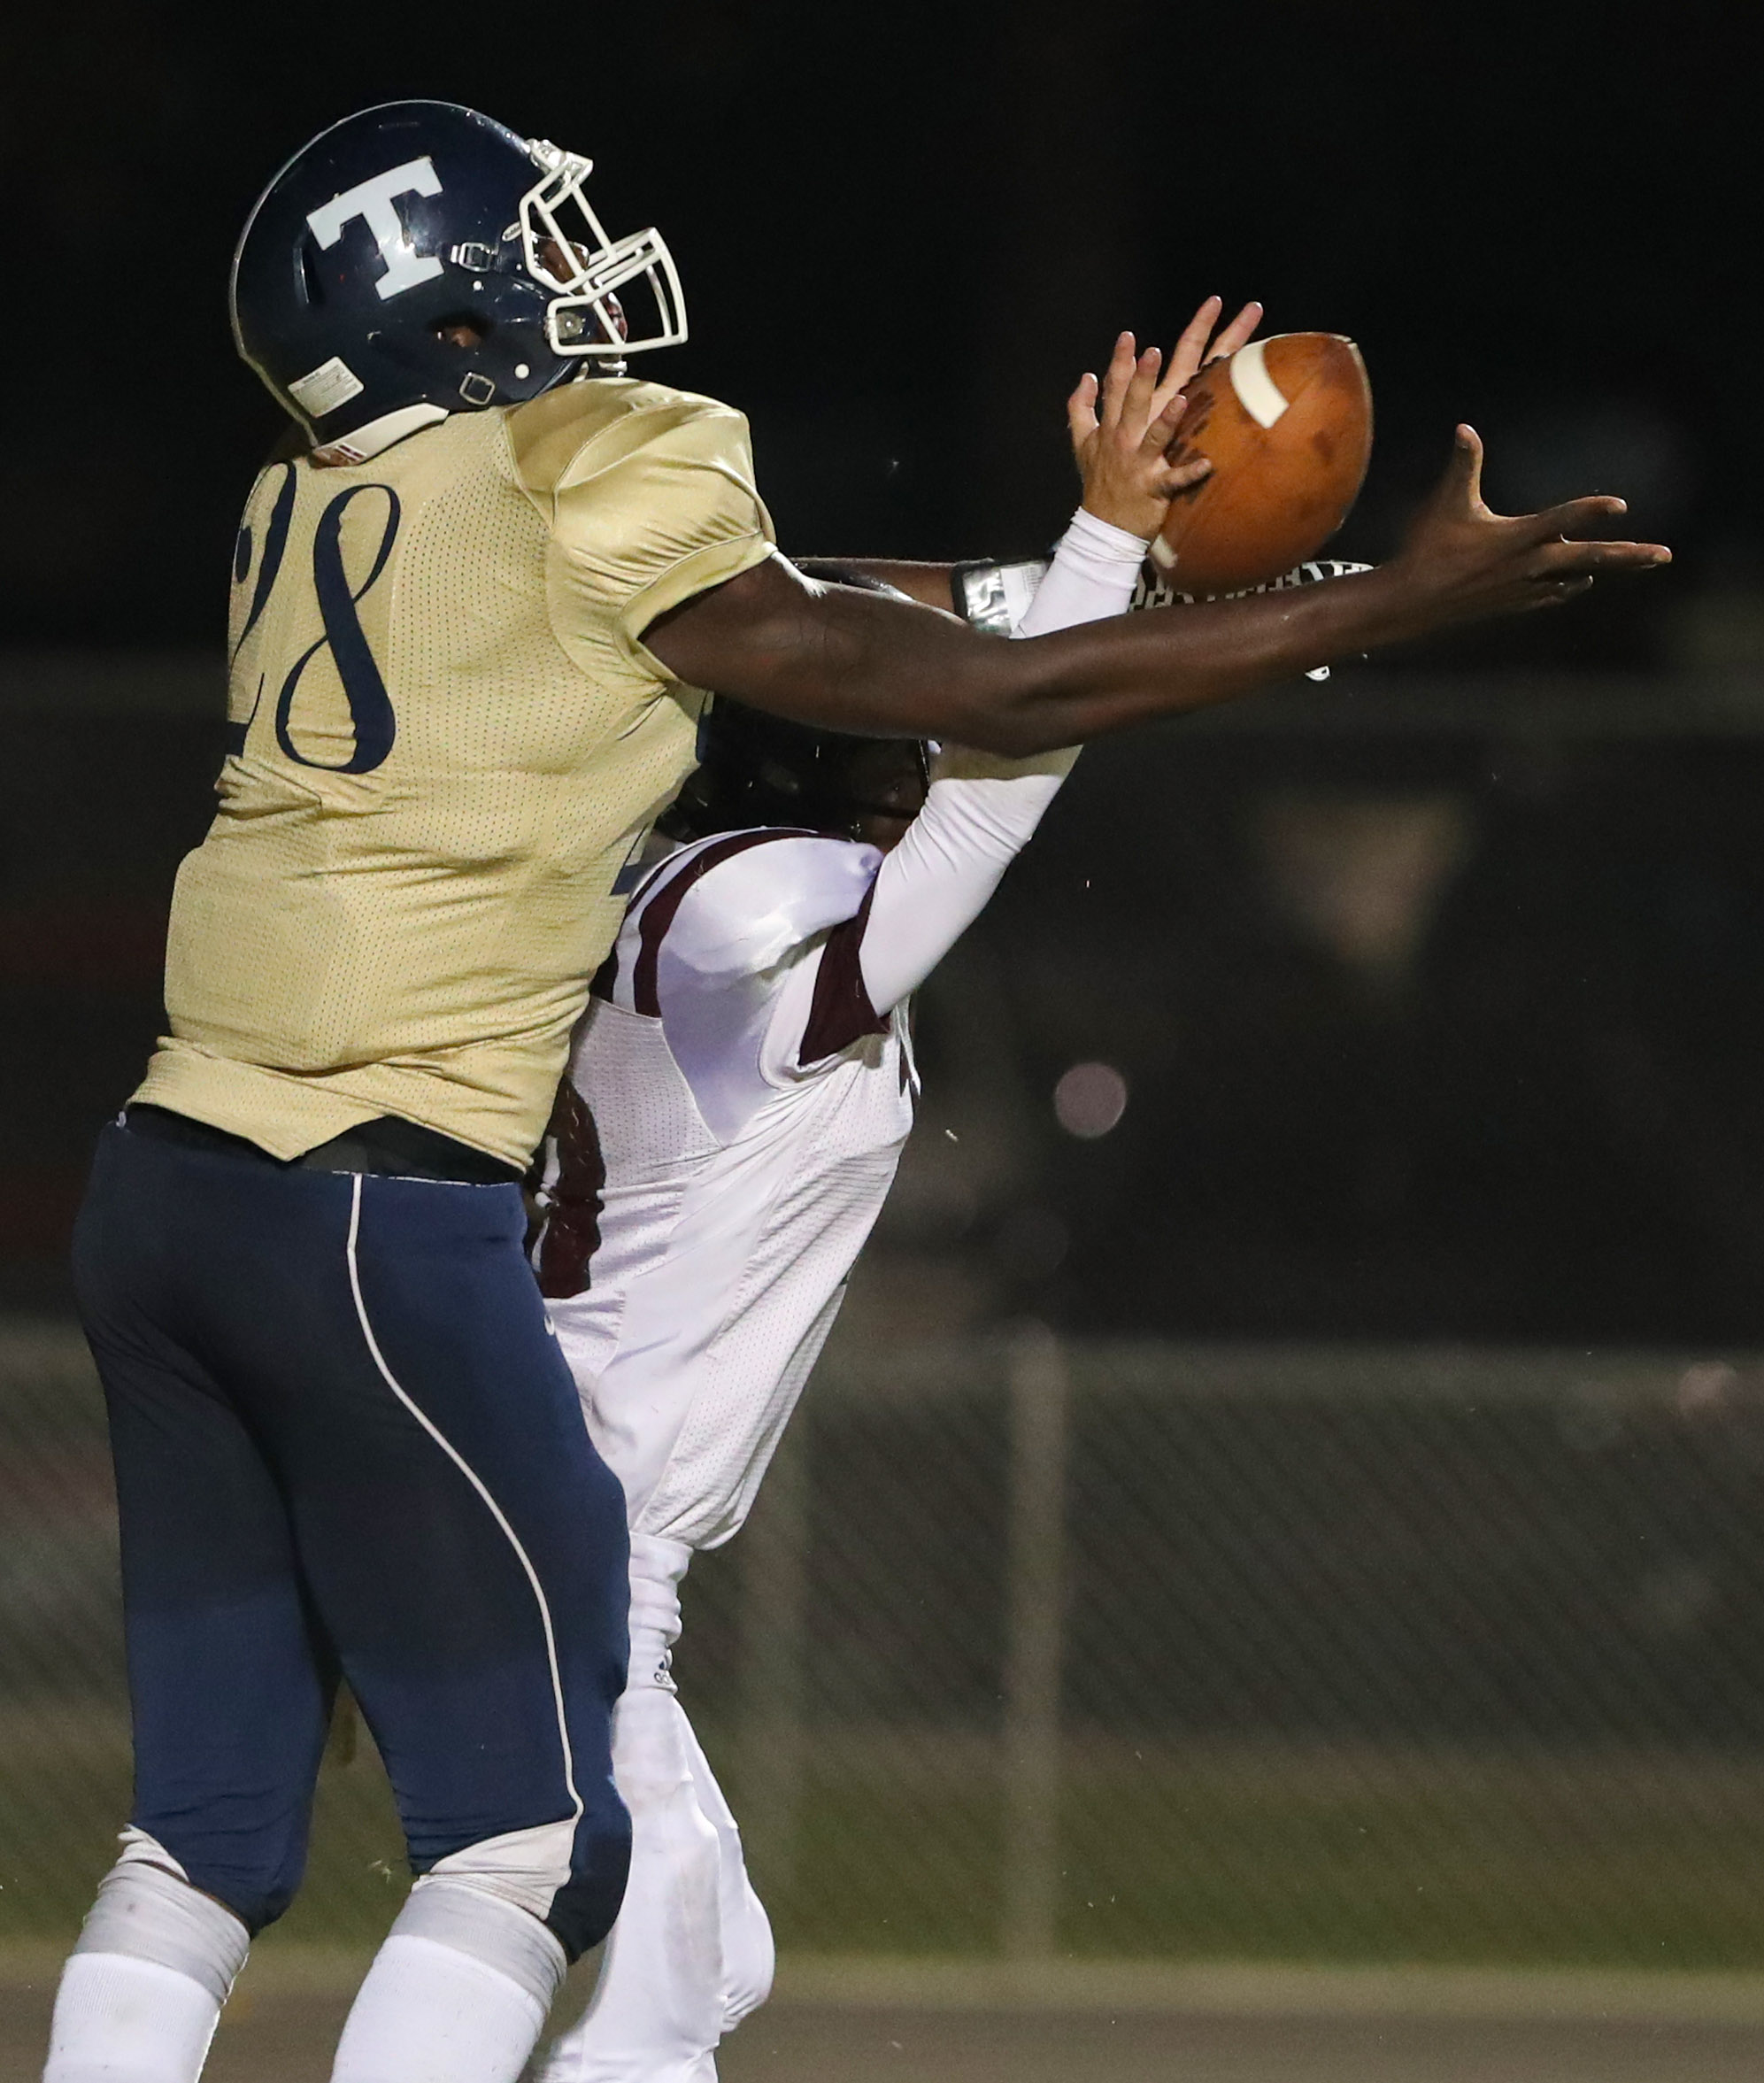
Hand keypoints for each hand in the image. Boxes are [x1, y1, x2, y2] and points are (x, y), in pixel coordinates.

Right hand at [1067, 296, 1263, 539]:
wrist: (1104, 528)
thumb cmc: (1100, 481)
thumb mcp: (1081, 443)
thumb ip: (1080, 408)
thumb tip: (1086, 376)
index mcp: (1111, 427)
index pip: (1113, 387)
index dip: (1120, 361)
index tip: (1128, 335)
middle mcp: (1124, 441)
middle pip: (1133, 404)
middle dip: (1141, 379)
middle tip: (1153, 351)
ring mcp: (1139, 465)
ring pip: (1154, 438)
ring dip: (1166, 420)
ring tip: (1181, 399)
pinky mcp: (1155, 489)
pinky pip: (1174, 480)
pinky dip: (1189, 474)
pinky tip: (1207, 464)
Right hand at [1391, 425, 1670, 625]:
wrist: (1412, 604)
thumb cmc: (1428, 549)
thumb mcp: (1446, 503)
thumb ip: (1463, 464)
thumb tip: (1464, 428)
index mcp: (1514, 538)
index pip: (1561, 520)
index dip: (1591, 510)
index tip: (1619, 505)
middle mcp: (1527, 565)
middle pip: (1588, 559)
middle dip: (1627, 556)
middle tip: (1664, 555)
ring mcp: (1524, 587)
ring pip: (1577, 576)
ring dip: (1607, 567)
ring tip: (1640, 561)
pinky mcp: (1514, 602)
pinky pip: (1552, 593)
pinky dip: (1570, 585)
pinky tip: (1582, 582)